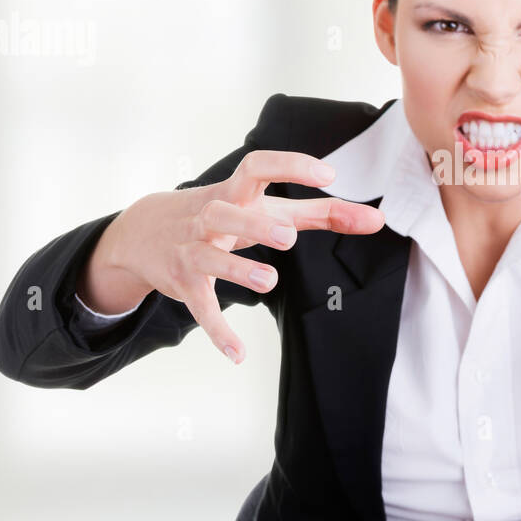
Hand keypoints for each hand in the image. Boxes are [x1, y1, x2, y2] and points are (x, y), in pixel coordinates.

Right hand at [82, 151, 384, 363]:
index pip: (257, 168)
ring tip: (269, 283)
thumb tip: (376, 220)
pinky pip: (201, 309)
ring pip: (210, 258)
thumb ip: (322, 213)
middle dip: (255, 226)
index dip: (291, 166)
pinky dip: (218, 332)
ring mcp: (194, 250)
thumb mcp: (267, 208)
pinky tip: (239, 353)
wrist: (144, 231)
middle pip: (226, 213)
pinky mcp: (185, 284)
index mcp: (236, 193)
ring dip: (237, 271)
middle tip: (288, 238)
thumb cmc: (224, 213)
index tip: (328, 173)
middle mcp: (211, 216)